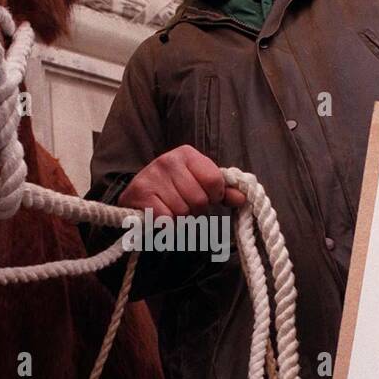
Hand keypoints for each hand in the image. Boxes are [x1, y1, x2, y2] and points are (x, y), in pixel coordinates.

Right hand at [118, 145, 247, 218]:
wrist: (136, 198)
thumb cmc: (172, 191)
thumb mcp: (198, 184)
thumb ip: (222, 190)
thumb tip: (242, 198)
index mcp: (187, 153)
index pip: (215, 181)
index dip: (214, 197)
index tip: (206, 198)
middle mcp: (169, 159)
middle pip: (200, 200)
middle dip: (195, 211)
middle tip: (183, 206)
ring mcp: (153, 175)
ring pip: (183, 211)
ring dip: (180, 218)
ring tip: (170, 209)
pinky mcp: (141, 193)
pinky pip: (167, 218)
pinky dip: (166, 224)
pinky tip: (159, 215)